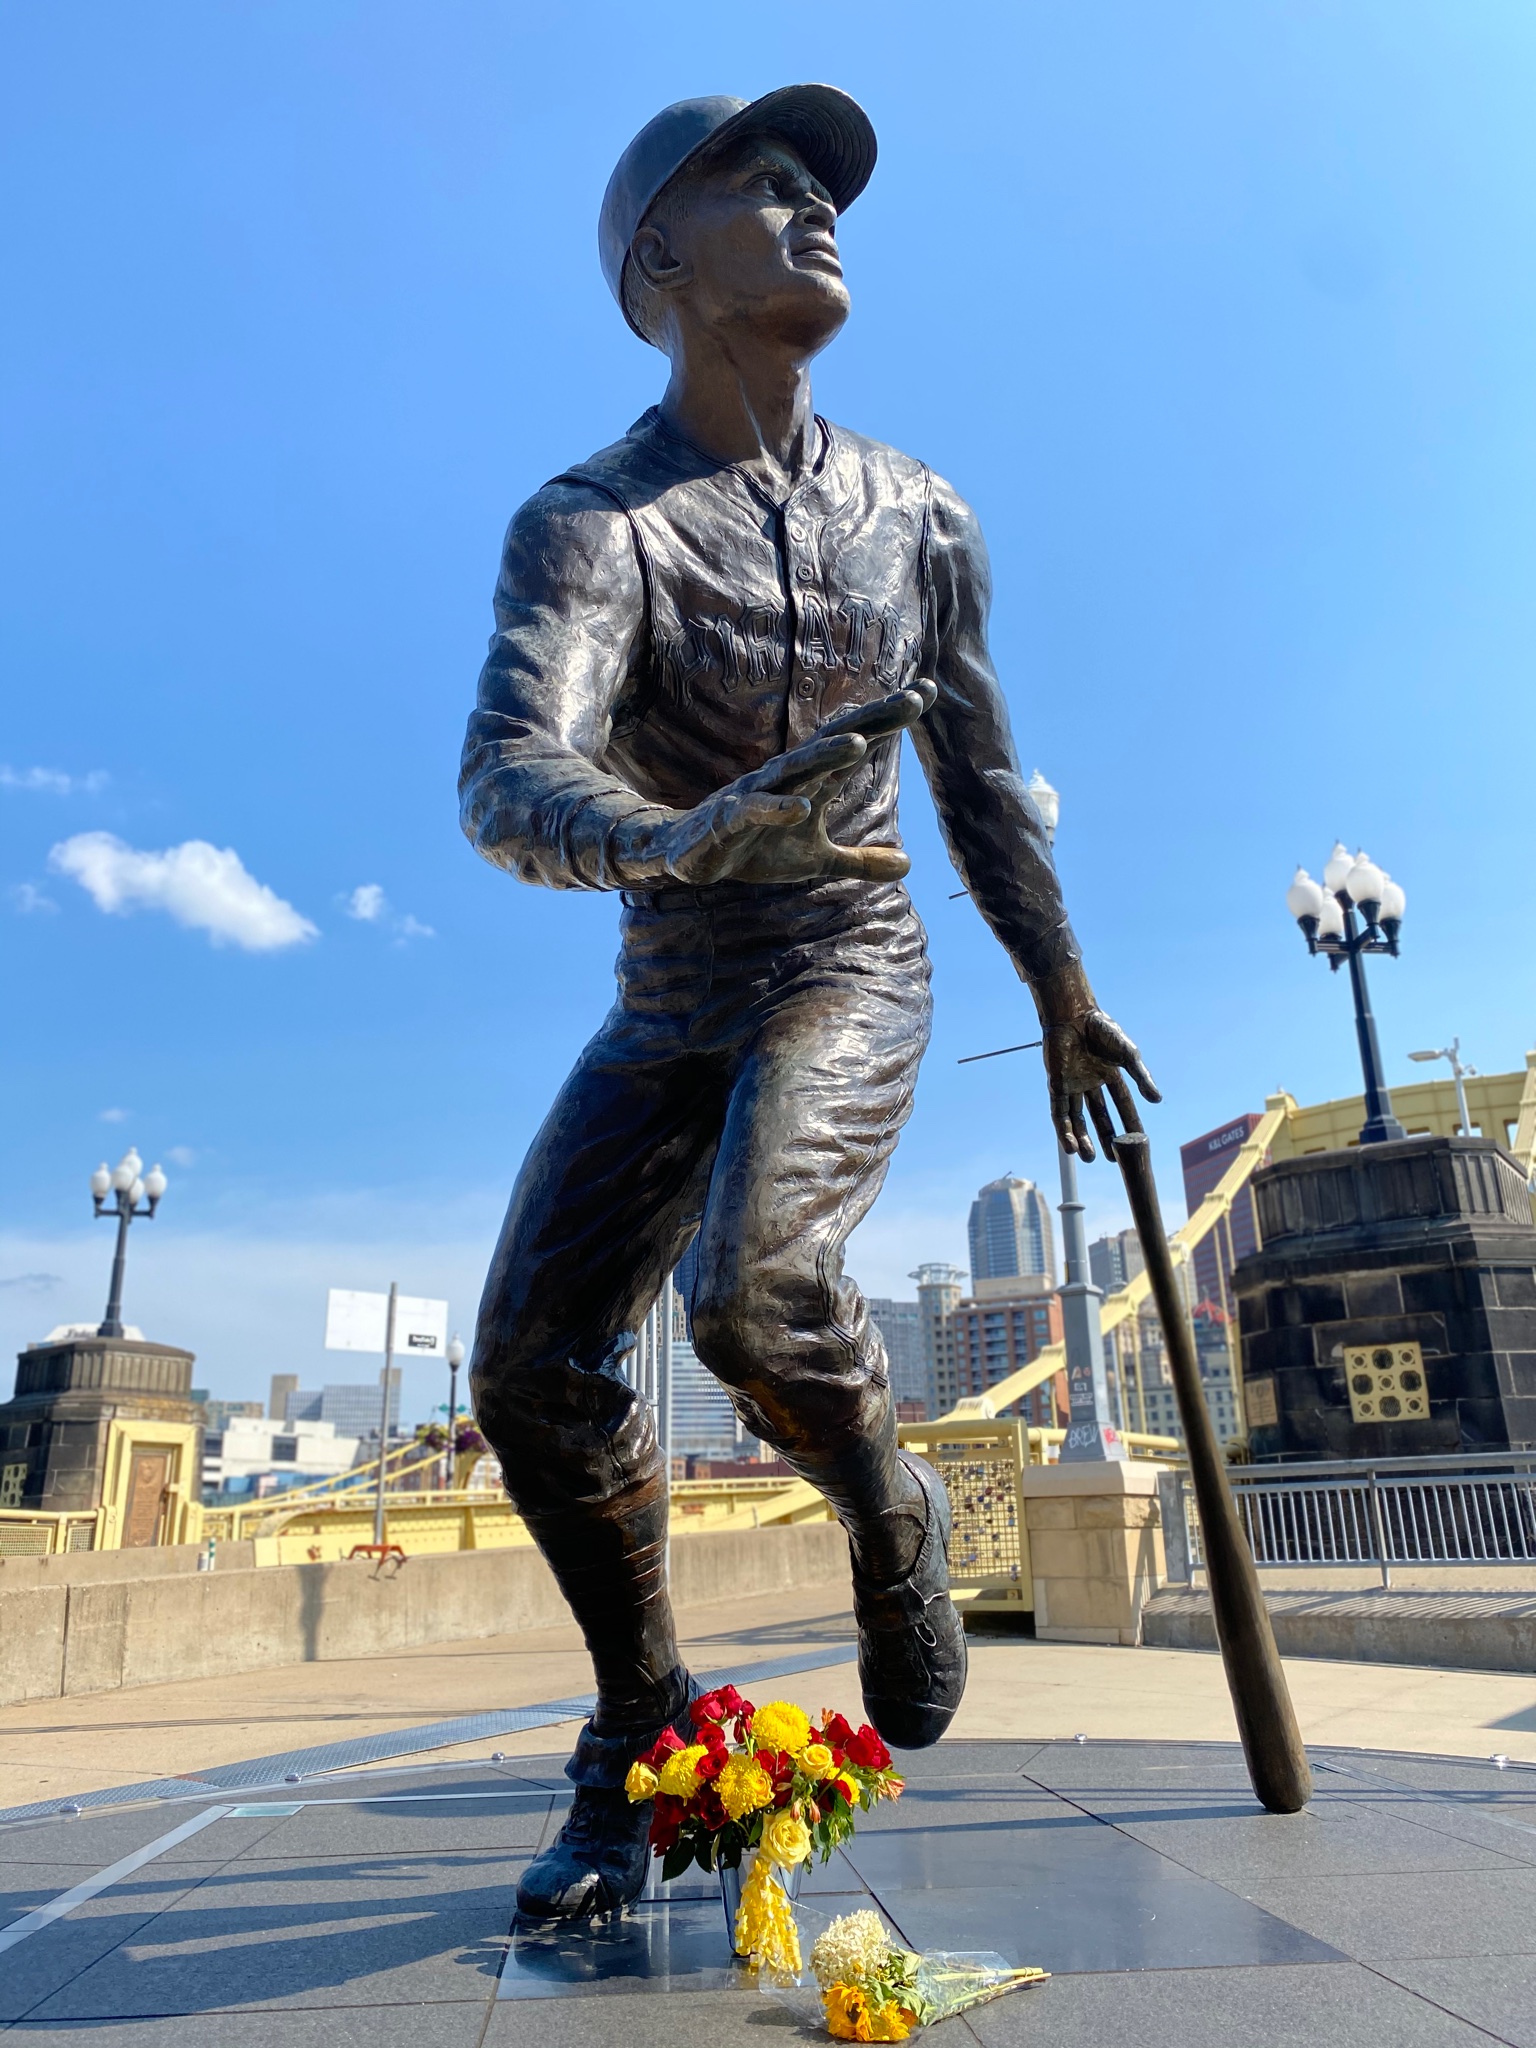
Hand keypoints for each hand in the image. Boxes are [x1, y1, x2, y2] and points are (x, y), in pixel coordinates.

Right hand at [613, 683, 935, 886]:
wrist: (691, 856)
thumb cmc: (756, 848)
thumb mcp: (816, 861)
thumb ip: (860, 861)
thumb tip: (908, 864)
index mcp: (813, 781)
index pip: (858, 741)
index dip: (890, 720)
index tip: (928, 692)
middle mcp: (790, 777)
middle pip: (836, 741)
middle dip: (873, 721)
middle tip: (911, 699)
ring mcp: (759, 793)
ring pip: (797, 769)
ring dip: (826, 756)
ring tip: (859, 743)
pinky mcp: (731, 818)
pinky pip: (757, 810)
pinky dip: (779, 809)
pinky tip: (804, 808)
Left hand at [1040, 993, 1159, 1163]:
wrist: (1073, 1015)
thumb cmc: (1102, 1029)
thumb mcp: (1128, 1054)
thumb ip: (1141, 1077)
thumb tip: (1157, 1100)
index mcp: (1109, 1073)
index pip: (1122, 1103)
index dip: (1129, 1122)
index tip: (1138, 1142)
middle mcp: (1090, 1082)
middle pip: (1099, 1116)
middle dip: (1106, 1136)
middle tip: (1114, 1159)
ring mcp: (1072, 1085)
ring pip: (1077, 1119)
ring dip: (1083, 1140)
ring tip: (1089, 1159)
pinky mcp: (1056, 1086)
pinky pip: (1059, 1114)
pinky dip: (1064, 1132)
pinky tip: (1070, 1149)